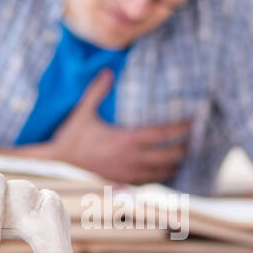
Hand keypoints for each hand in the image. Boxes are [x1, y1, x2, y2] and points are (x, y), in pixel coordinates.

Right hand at [45, 68, 191, 183]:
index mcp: (126, 139)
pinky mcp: (122, 182)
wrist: (58, 164)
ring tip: (183, 157)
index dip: (180, 129)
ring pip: (161, 172)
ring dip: (175, 165)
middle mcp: (131, 158)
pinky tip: (164, 172)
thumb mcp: (83, 111)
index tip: (193, 123)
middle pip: (168, 156)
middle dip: (184, 148)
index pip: (162, 134)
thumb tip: (108, 70)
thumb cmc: (71, 137)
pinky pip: (148, 182)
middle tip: (194, 141)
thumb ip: (97, 90)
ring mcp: (127, 173)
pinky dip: (160, 177)